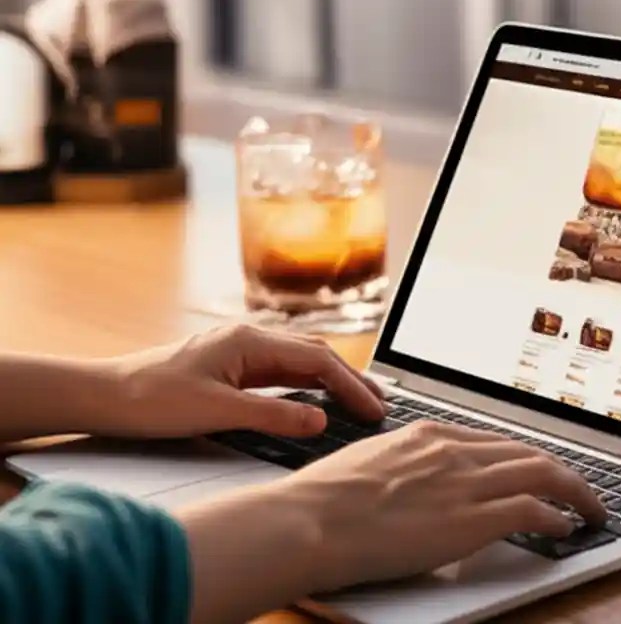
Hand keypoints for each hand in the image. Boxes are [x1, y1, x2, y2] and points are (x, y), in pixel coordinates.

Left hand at [98, 324, 384, 438]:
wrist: (104, 395)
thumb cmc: (151, 400)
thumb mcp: (218, 412)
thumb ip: (274, 416)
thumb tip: (321, 419)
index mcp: (250, 341)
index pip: (318, 361)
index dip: (352, 386)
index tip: (375, 410)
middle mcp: (249, 338)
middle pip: (316, 354)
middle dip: (351, 379)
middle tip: (379, 406)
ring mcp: (240, 350)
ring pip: (301, 361)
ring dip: (332, 380)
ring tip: (359, 402)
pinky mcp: (231, 366)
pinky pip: (282, 371)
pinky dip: (308, 384)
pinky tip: (317, 399)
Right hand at [177, 421, 607, 621]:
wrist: (311, 520)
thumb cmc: (322, 501)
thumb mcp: (368, 463)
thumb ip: (400, 467)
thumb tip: (406, 485)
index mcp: (428, 435)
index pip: (493, 441)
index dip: (521, 458)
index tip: (535, 469)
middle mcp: (455, 450)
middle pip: (528, 452)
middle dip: (560, 471)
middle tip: (578, 488)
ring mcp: (467, 482)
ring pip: (545, 473)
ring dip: (576, 491)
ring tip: (591, 507)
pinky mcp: (475, 517)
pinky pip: (535, 510)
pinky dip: (559, 517)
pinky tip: (567, 527)